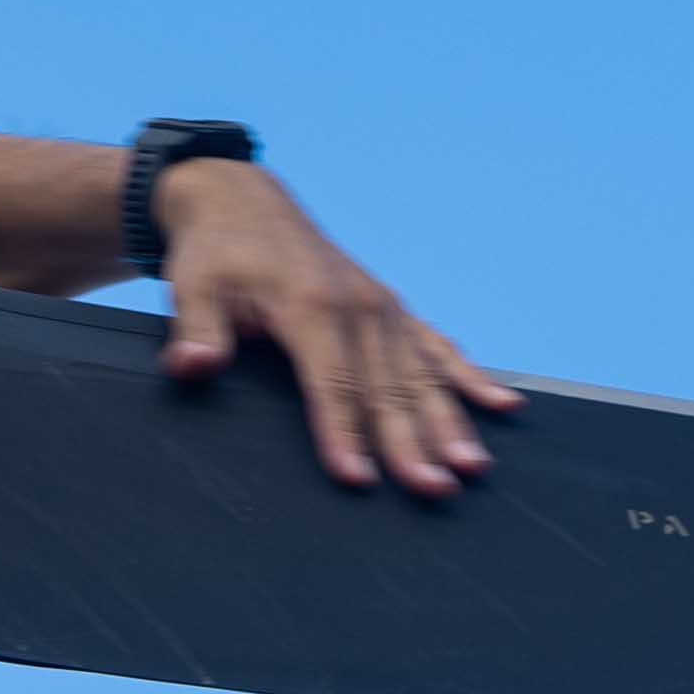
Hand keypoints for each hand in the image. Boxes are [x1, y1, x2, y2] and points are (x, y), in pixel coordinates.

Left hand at [154, 165, 521, 494]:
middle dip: (410, 444)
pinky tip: (502, 404)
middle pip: (386, 388)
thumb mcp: (191, 286)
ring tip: (471, 466)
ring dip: (448, 422)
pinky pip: (436, 346)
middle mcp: (358, 307)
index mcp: (310, 306)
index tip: (357, 477)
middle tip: (431, 490)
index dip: (343, 432)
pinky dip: (468, 376)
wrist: (241, 203)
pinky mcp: (390, 308)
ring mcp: (381, 307)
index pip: (331, 383)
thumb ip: (197, 331)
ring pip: (420, 374)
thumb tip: (192, 366)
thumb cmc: (214, 253)